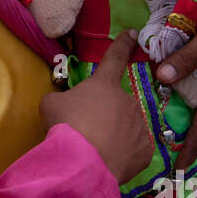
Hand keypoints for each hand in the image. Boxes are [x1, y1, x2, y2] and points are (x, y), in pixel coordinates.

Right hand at [39, 29, 153, 186]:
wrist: (81, 163)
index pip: (114, 58)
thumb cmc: (65, 126)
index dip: (122, 44)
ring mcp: (139, 126)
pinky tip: (107, 161)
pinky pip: (133, 150)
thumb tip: (65, 105)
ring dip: (114, 135)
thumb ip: (62, 99)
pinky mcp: (145, 151)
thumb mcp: (51, 104)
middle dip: (105, 115)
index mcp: (104, 85)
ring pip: (127, 127)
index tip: (132, 34)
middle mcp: (127, 101)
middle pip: (116, 104)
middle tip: (86, 131)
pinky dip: (122, 155)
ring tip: (95, 150)